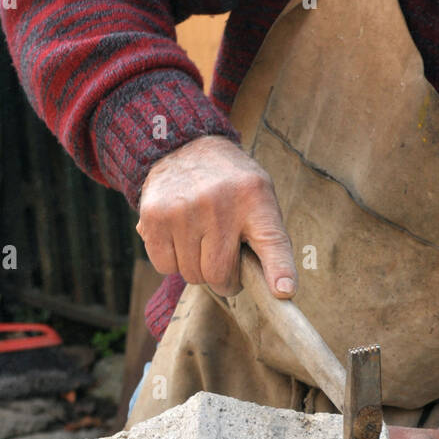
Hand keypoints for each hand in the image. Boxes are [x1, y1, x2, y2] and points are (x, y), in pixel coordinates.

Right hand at [136, 135, 297, 297]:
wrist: (183, 146)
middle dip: (223, 278)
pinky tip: (179, 237)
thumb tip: (281, 292)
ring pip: (191, 274)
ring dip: (196, 268)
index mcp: (255, 198)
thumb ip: (271, 241)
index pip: (271, 242)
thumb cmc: (229, 186)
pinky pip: (165, 266)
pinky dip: (172, 261)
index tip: (283, 292)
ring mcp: (183, 209)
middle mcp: (218, 203)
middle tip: (224, 259)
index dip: (279, 270)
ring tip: (200, 241)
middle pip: (219, 275)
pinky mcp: (154, 216)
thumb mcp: (259, 198)